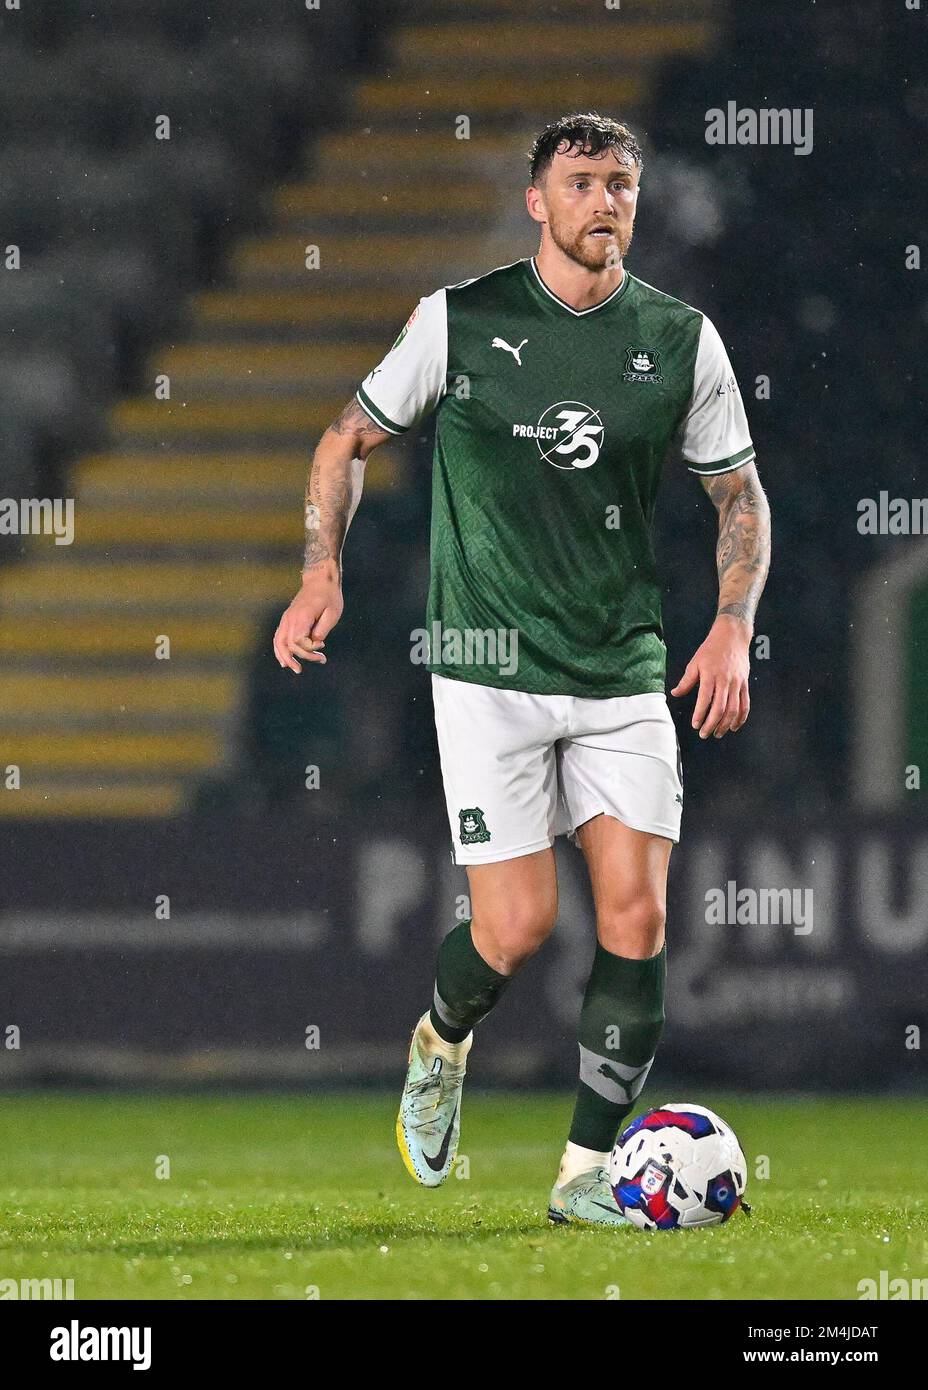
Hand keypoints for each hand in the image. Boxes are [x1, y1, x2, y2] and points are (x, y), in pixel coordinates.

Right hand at [273, 567, 342, 672]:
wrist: (320, 580)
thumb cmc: (329, 596)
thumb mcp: (332, 613)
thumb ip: (322, 630)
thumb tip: (314, 643)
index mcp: (301, 616)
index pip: (298, 641)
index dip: (310, 648)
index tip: (323, 646)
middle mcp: (290, 619)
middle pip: (288, 645)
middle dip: (302, 656)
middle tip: (320, 660)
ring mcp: (286, 619)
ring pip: (278, 642)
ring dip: (285, 657)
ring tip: (295, 668)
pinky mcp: (287, 620)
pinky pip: (279, 637)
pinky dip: (280, 650)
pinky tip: (285, 661)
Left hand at [670, 614, 750, 738]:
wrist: (732, 636)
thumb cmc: (711, 649)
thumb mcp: (695, 662)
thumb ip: (686, 681)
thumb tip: (675, 694)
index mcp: (710, 675)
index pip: (705, 699)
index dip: (700, 714)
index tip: (695, 724)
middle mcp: (725, 681)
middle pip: (721, 708)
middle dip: (712, 724)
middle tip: (704, 734)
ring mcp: (737, 683)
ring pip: (734, 709)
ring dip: (726, 724)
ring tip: (717, 733)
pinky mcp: (745, 684)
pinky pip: (745, 704)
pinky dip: (741, 717)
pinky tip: (734, 726)